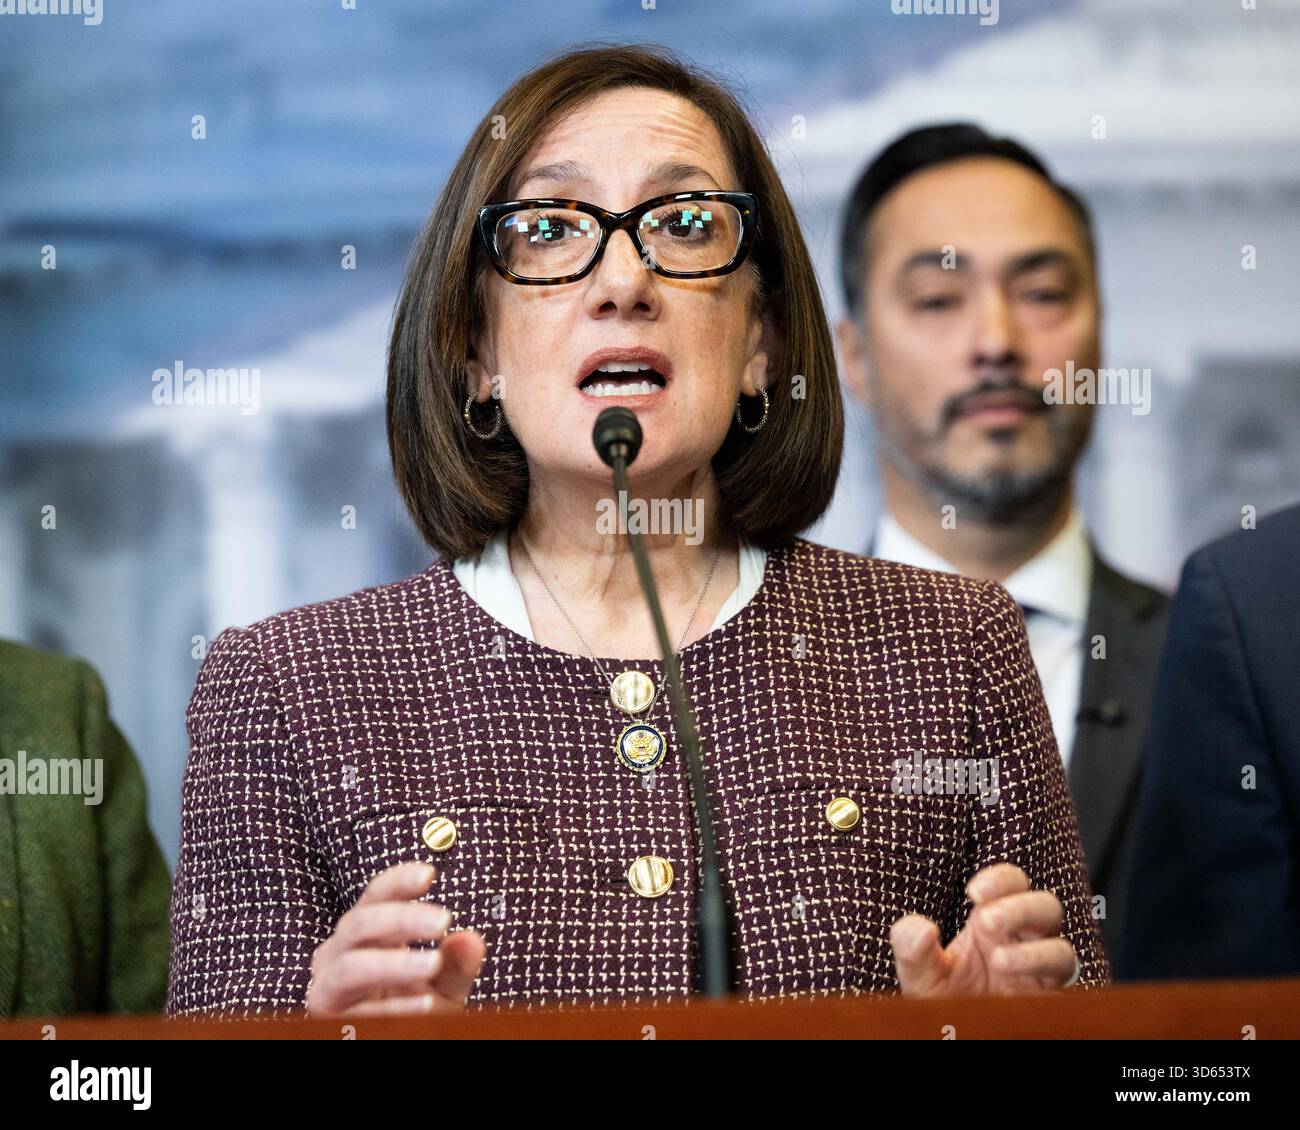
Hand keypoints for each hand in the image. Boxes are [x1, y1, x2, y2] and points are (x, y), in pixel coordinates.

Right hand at [306, 860, 485, 1016]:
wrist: (395, 1041)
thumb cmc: (415, 1010)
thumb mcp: (444, 986)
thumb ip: (457, 965)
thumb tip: (471, 939)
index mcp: (365, 933)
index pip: (375, 896)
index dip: (398, 882)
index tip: (429, 873)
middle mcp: (337, 954)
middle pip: (360, 923)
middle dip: (400, 918)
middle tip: (442, 920)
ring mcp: (327, 988)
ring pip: (350, 967)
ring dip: (392, 964)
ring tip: (432, 963)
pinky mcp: (327, 1020)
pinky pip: (357, 1011)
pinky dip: (392, 1008)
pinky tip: (424, 1006)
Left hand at [890, 863, 1077, 996]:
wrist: (956, 1033)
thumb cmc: (941, 998)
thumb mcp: (919, 971)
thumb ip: (911, 945)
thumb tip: (923, 929)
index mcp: (992, 923)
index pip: (1011, 884)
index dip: (1000, 879)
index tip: (973, 892)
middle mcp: (1022, 941)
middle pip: (1046, 907)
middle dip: (1020, 907)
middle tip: (987, 921)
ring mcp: (1039, 971)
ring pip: (1062, 948)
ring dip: (1034, 950)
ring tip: (998, 960)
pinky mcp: (1048, 999)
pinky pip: (1063, 984)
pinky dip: (1042, 974)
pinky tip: (1011, 979)